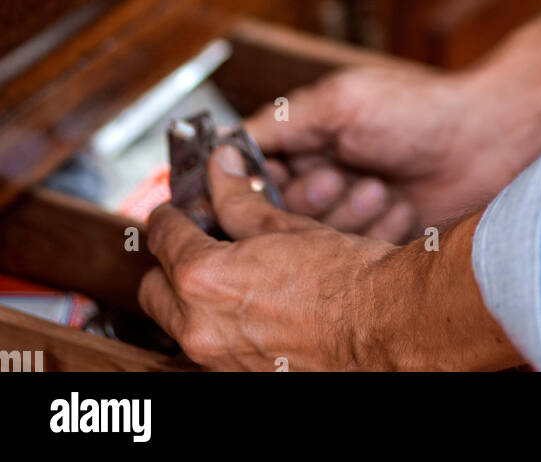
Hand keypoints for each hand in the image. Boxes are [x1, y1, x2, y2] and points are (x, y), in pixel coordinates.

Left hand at [139, 146, 395, 371]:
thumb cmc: (343, 277)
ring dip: (188, 293)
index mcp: (204, 279)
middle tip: (196, 238)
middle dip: (169, 261)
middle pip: (153, 287)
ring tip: (226, 270)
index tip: (181, 208)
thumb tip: (221, 168)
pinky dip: (213, 320)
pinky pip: (206, 343)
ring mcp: (217, 358)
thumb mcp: (285, 225)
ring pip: (176, 321)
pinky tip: (247, 300)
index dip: (171, 213)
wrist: (383, 324)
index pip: (161, 236)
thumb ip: (239, 198)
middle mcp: (200, 327)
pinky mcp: (237, 375)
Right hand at [246, 61, 540, 236]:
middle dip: (312, 197)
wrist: (489, 138)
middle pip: (278, 211)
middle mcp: (324, 171)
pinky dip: (376, 229)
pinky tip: (402, 205)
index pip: (252, 170)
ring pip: (314, 237)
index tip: (256, 190)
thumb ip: (283, 121)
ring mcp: (351, 208)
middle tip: (342, 176)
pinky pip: (352, 254)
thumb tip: (226, 142)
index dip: (251, 185)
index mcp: (308, 134)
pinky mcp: (378, 238)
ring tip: (381, 185)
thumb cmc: (420, 108)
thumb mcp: (342, 101)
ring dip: (348, 213)